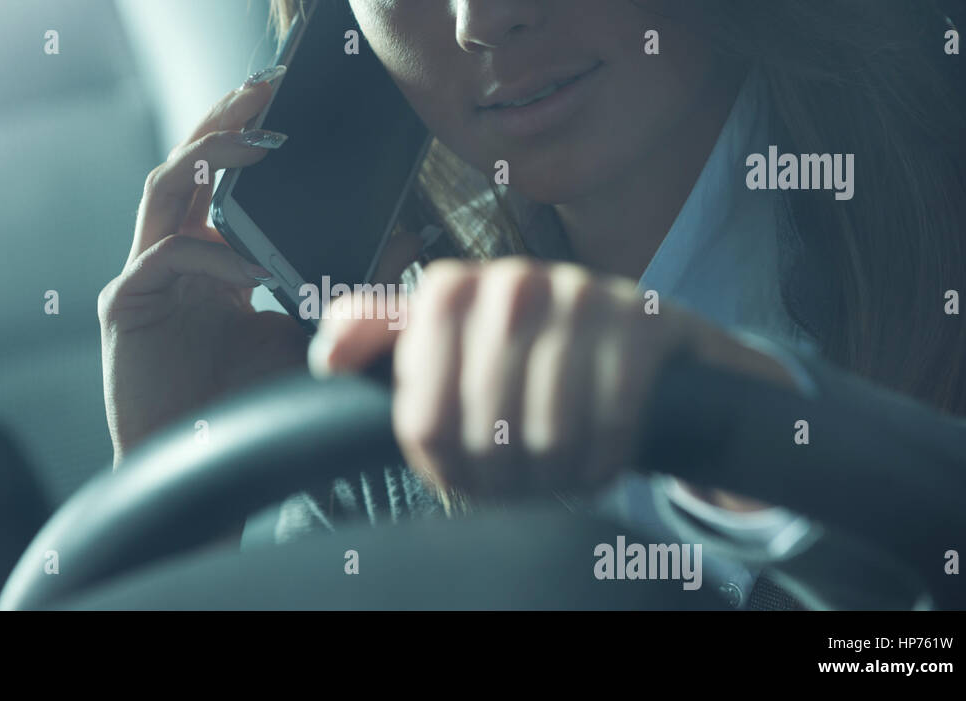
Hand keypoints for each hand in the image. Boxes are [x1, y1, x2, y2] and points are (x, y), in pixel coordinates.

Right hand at [98, 70, 306, 466]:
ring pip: (164, 187)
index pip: (222, 178)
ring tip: (260, 146)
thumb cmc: (250, 406)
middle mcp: (174, 255)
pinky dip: (212, 254)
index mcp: (209, 256)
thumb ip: (341, 286)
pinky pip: (165, 256)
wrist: (205, 470)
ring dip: (211, 158)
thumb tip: (407, 240)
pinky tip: (252, 272)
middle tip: (266, 90)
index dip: (248, 136)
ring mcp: (145, 276)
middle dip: (226, 119)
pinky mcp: (125, 305)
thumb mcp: (307, 333)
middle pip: (189, 162)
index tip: (290, 106)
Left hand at [310, 258, 796, 504]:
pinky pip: (611, 422)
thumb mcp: (445, 341)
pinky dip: (603, 461)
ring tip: (555, 472)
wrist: (636, 343)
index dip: (445, 470)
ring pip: (548, 434)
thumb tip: (327, 357)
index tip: (464, 479)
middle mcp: (508, 280)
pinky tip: (596, 461)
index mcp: (447, 290)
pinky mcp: (639, 317)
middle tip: (518, 485)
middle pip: (484, 434)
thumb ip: (378, 339)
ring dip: (555, 474)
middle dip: (502, 478)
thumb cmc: (524, 354)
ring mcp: (578, 293)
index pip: (424, 421)